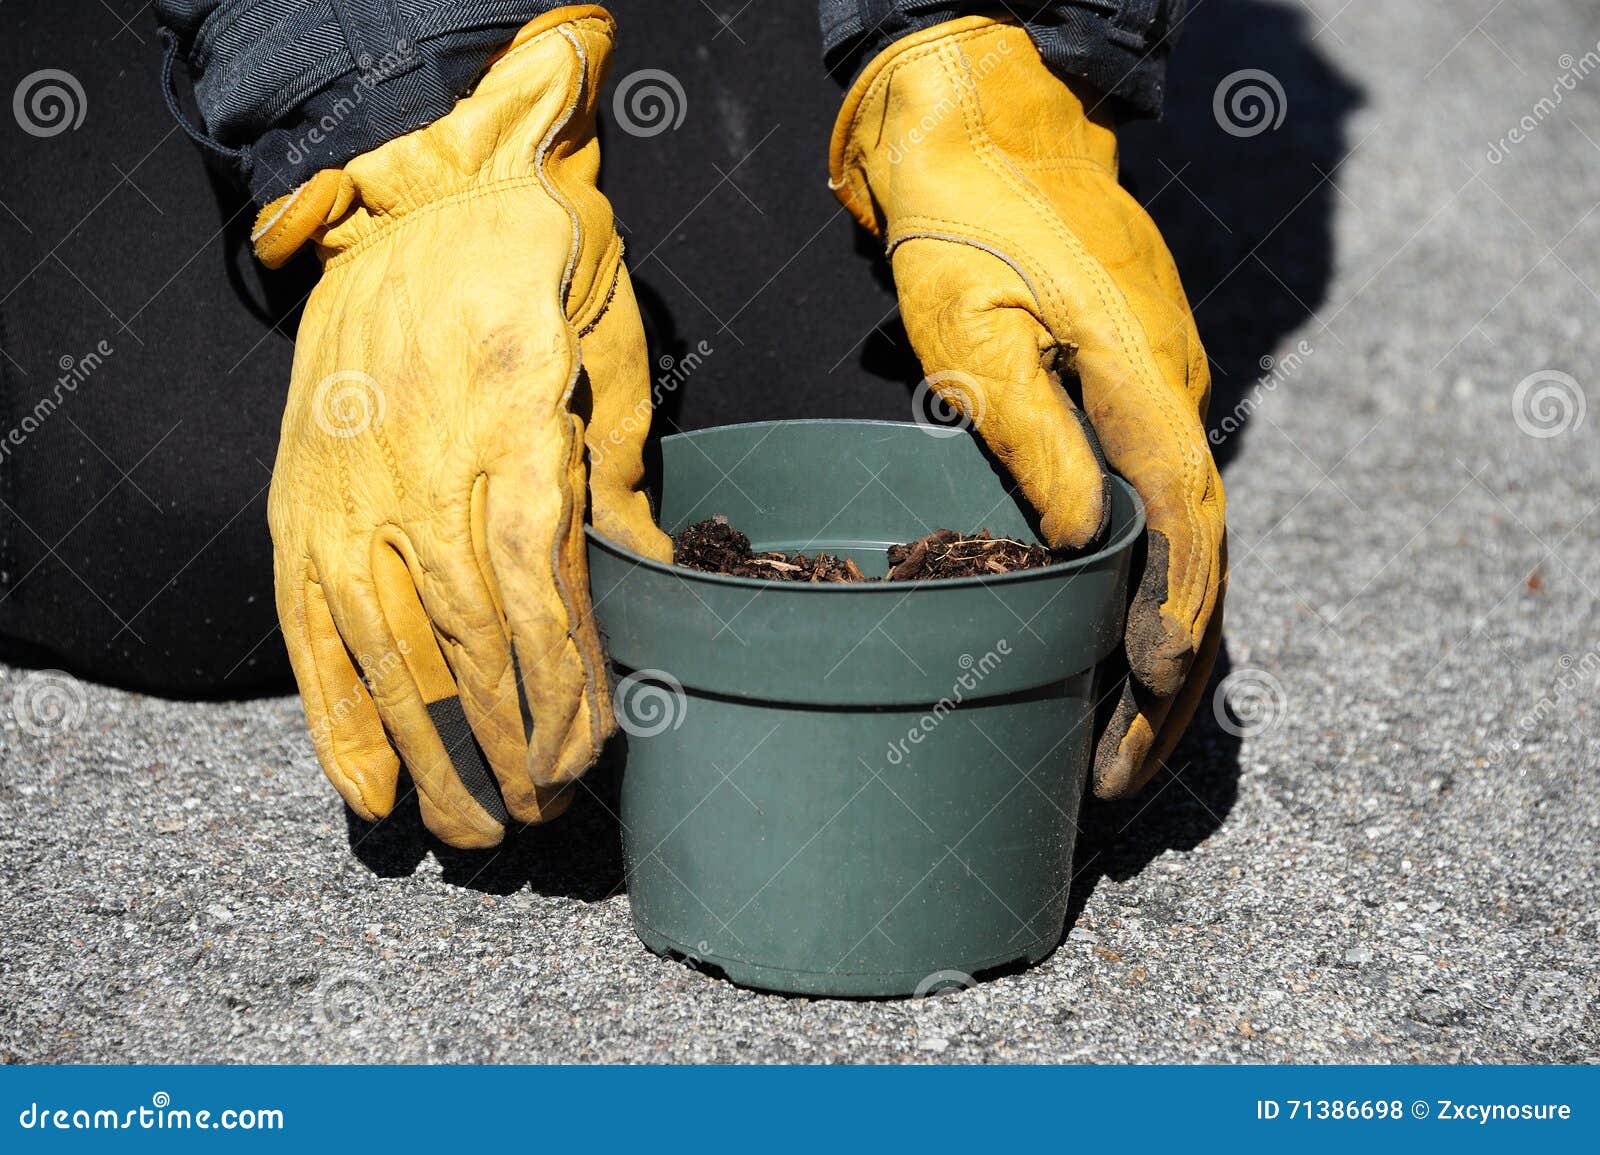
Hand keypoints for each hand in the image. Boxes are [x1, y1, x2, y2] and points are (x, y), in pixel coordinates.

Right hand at [259, 6, 668, 846]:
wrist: (425, 208)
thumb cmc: (543, 288)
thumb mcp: (609, 369)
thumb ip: (621, 488)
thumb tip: (658, 591)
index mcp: (517, 426)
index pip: (539, 588)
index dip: (563, 687)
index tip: (587, 759)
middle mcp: (424, 466)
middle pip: (467, 640)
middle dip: (508, 745)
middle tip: (542, 817)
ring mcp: (354, 489)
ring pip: (393, 648)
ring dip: (436, 753)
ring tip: (475, 830)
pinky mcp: (305, 503)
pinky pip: (318, 627)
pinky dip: (340, 714)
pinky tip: (370, 789)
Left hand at [830, 15, 1226, 796]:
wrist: (987, 114)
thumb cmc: (960, 216)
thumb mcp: (968, 324)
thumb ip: (1028, 435)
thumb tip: (1077, 548)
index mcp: (1144, 384)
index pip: (1183, 531)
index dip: (1171, 628)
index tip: (1144, 707)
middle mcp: (1173, 394)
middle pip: (1200, 557)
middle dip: (1171, 674)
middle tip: (1121, 774)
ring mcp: (1162, 389)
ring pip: (1186, 541)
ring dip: (1165, 643)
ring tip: (1126, 740)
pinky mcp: (1136, 386)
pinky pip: (1162, 507)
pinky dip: (1150, 587)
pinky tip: (1121, 642)